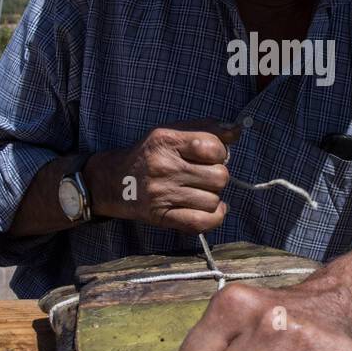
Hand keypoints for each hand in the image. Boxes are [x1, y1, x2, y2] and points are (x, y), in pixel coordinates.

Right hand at [85, 119, 239, 231]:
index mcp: (167, 140)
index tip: (210, 155)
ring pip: (214, 200)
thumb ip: (205, 128)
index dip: (220, 152)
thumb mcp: (171, 132)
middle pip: (219, 176)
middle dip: (218, 176)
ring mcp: (162, 193)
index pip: (214, 146)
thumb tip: (237, 130)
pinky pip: (202, 221)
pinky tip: (211, 208)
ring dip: (213, 196)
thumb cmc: (149, 154)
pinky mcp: (162, 216)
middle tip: (205, 175)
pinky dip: (214, 217)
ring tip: (200, 191)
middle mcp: (164, 166)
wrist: (114, 181)